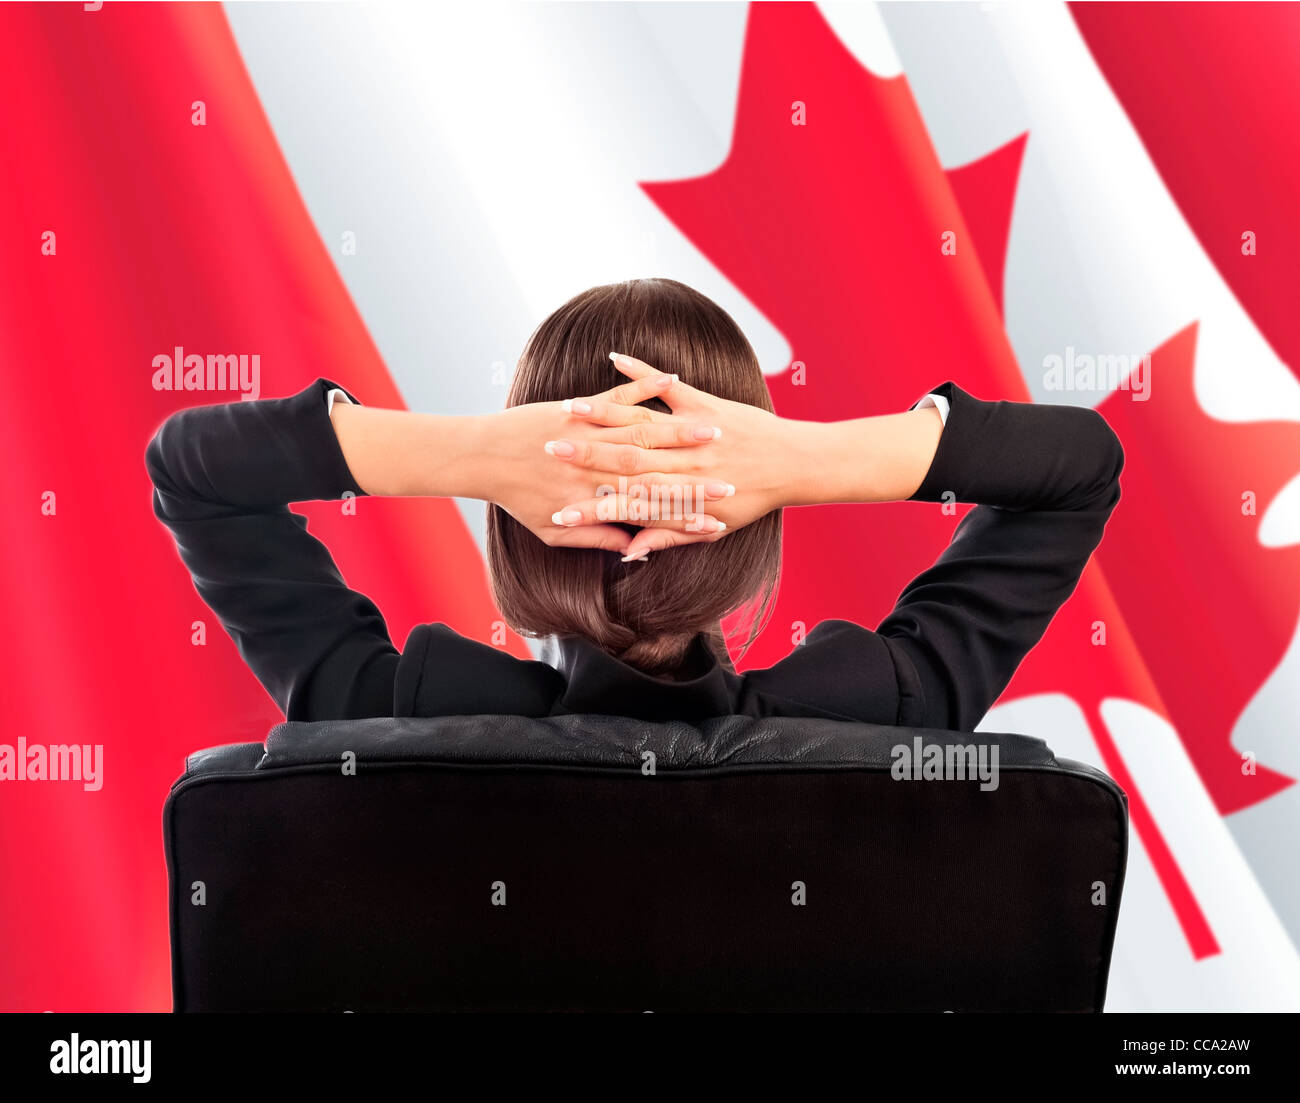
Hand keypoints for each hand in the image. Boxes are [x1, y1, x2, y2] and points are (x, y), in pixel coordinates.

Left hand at [481, 369, 736, 554]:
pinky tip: (672, 376)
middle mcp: (599, 466)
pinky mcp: (580, 409)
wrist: (481, 457)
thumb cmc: (516, 496)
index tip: (722, 513)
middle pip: (659, 468)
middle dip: (700, 472)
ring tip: (717, 428)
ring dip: (683, 429)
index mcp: (597, 497)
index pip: (654, 505)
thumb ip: (593, 540)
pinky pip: (619, 394)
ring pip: (646, 430)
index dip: (690, 509)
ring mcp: (590, 433)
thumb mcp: (552, 531)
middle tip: (733, 473)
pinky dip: (644, 382)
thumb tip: (629, 553)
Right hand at [549, 352, 811, 556]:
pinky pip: (668, 386)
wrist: (795, 464)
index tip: (554, 509)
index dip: (588, 508)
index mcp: (679, 492)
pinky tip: (615, 358)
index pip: (625, 502)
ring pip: (637, 423)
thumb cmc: (754, 496)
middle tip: (544, 452)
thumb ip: (669, 536)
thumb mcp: (714, 524)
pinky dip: (642, 372)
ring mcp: (691, 430)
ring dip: (601, 413)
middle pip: (622, 461)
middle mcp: (680, 462)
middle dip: (580, 456)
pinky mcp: (704, 404)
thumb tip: (633, 552)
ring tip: (565, 408)